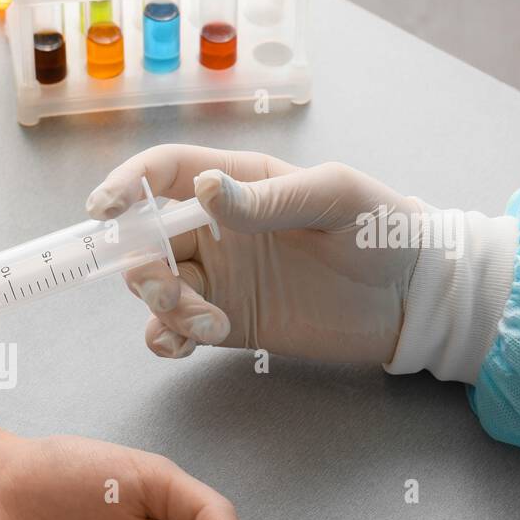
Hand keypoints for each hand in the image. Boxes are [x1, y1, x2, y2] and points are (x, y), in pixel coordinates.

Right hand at [86, 146, 424, 362]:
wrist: (415, 298)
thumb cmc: (383, 229)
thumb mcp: (335, 197)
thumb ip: (268, 199)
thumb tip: (208, 190)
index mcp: (238, 183)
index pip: (165, 174)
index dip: (127, 185)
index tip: (104, 210)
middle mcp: (217, 229)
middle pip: (146, 241)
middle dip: (142, 268)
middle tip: (171, 293)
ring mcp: (218, 279)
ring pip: (154, 289)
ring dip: (162, 309)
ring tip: (208, 326)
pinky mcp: (227, 323)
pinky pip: (174, 331)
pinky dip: (167, 340)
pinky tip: (189, 345)